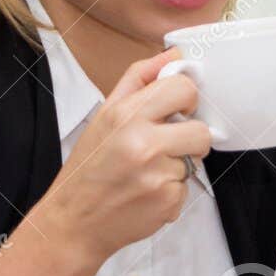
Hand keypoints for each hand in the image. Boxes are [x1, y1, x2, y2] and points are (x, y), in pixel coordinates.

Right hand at [34, 47, 212, 261]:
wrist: (74, 221)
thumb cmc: (90, 167)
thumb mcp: (105, 113)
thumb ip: (140, 79)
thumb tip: (174, 54)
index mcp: (126, 114)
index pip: (183, 88)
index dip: (186, 99)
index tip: (178, 109)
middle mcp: (142, 142)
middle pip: (201, 129)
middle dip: (189, 136)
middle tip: (165, 144)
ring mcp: (157, 174)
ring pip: (196, 159)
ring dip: (180, 164)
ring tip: (149, 169)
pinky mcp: (167, 201)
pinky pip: (188, 187)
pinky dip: (172, 190)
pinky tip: (146, 191)